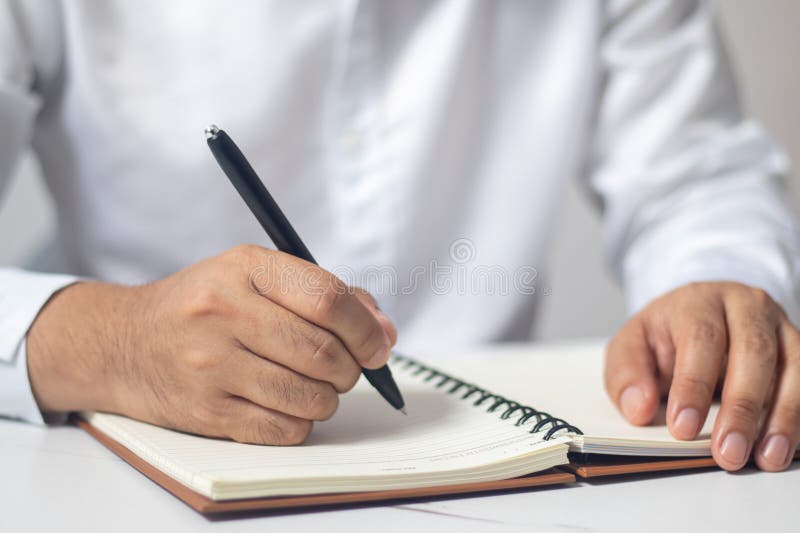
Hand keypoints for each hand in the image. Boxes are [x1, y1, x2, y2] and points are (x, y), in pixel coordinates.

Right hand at [26, 245, 396, 444]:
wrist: (125, 341)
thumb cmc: (205, 305)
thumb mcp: (255, 275)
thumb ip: (325, 295)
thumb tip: (385, 333)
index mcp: (246, 268)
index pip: (327, 299)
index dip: (365, 329)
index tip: (376, 347)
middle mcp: (225, 312)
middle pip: (323, 353)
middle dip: (350, 369)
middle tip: (346, 370)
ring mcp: (211, 364)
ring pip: (308, 396)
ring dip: (328, 399)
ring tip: (316, 388)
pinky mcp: (204, 410)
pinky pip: (282, 429)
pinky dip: (300, 423)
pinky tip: (287, 406)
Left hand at [605, 282, 798, 471]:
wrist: (697, 313)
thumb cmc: (664, 334)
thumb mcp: (630, 346)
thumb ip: (627, 375)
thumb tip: (639, 409)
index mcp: (697, 301)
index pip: (700, 338)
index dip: (693, 385)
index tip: (682, 427)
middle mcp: (745, 306)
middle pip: (754, 351)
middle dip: (741, 407)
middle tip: (727, 452)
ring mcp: (778, 326)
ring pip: (793, 366)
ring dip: (782, 417)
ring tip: (765, 458)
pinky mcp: (798, 350)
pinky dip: (798, 416)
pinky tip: (783, 446)